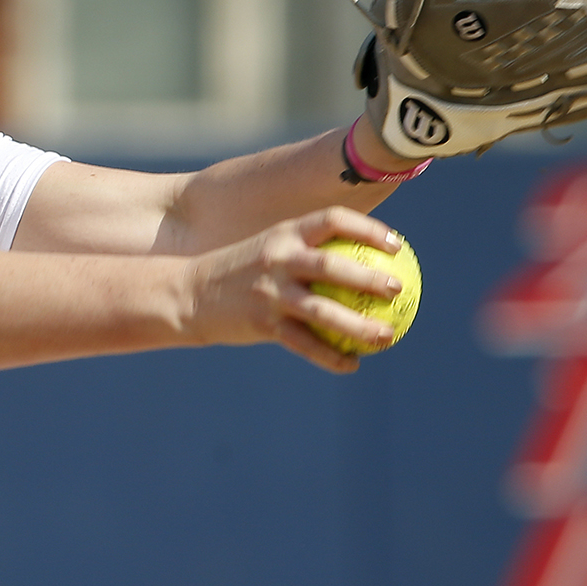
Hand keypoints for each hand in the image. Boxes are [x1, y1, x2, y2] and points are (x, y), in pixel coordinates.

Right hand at [185, 206, 405, 372]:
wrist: (188, 294)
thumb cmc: (239, 272)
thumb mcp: (269, 250)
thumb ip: (306, 251)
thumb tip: (358, 259)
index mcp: (284, 234)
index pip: (332, 221)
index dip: (368, 230)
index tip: (397, 246)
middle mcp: (278, 260)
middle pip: (332, 265)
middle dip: (369, 277)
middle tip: (398, 289)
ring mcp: (270, 293)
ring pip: (324, 311)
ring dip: (360, 326)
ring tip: (387, 335)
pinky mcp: (263, 324)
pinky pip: (305, 344)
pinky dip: (331, 357)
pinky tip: (352, 365)